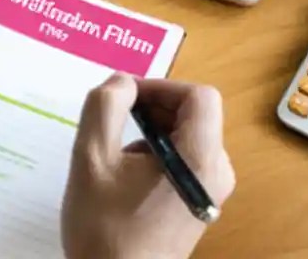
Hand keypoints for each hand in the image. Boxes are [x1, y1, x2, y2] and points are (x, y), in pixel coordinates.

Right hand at [61, 74, 235, 258]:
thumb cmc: (104, 227)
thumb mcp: (90, 159)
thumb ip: (103, 107)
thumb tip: (121, 81)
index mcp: (200, 159)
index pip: (199, 96)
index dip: (161, 86)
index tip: (125, 97)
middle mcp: (217, 173)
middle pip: (196, 114)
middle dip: (154, 107)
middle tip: (113, 121)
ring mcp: (212, 191)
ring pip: (189, 136)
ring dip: (152, 131)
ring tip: (116, 155)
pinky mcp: (201, 204)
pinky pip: (186, 160)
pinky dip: (158, 152)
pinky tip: (126, 176)